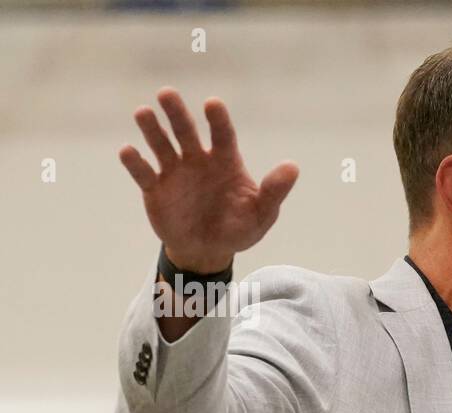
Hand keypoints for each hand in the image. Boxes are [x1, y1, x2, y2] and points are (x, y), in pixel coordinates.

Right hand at [119, 88, 297, 272]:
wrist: (209, 251)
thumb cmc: (239, 228)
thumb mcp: (262, 213)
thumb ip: (274, 191)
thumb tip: (293, 168)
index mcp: (224, 161)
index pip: (222, 135)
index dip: (218, 119)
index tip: (213, 103)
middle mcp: (197, 160)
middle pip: (185, 131)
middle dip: (177, 113)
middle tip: (166, 93)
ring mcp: (174, 173)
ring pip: (161, 145)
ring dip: (152, 129)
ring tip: (143, 112)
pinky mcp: (155, 189)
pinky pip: (143, 173)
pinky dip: (135, 162)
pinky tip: (128, 151)